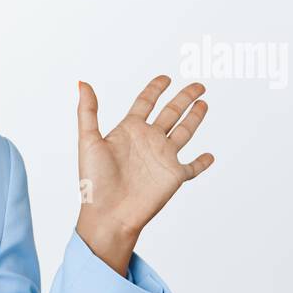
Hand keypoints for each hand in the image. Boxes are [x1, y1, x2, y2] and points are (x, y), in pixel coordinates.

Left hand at [75, 75, 213, 271]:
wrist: (108, 214)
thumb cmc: (94, 182)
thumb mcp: (88, 141)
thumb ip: (87, 111)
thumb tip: (82, 83)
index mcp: (128, 131)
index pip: (145, 103)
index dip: (155, 89)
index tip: (165, 78)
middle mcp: (147, 142)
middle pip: (170, 113)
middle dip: (183, 98)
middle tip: (198, 85)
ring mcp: (162, 158)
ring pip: (184, 133)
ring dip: (194, 118)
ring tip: (203, 103)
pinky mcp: (174, 177)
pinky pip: (192, 167)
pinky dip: (202, 162)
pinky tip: (210, 155)